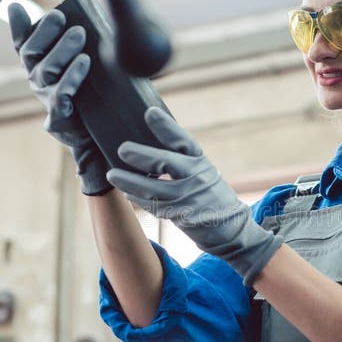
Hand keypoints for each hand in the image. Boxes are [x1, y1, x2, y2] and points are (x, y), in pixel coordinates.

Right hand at [9, 3, 110, 195]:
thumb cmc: (92, 93)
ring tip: (80, 35)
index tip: (33, 9)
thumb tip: (82, 16)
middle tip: (66, 19)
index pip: (23, 43)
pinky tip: (84, 62)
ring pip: (46, 70)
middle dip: (47, 33)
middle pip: (32, 53)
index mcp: (39, 65)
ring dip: (62, 51)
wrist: (100, 135)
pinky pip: (61, 94)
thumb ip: (78, 41)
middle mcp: (38, 80)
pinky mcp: (58, 117)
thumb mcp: (86, 64)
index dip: (22, 26)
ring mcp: (46, 98)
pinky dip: (71, 77)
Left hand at [107, 107, 281, 283]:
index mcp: (201, 161)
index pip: (183, 140)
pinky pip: (153, 205)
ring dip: (130, 181)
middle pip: (166, 163)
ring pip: (153, 189)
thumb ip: (182, 158)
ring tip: (112, 174)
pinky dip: (137, 198)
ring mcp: (188, 198)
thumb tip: (148, 140)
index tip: (150, 113)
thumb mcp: (203, 170)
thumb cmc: (209, 193)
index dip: (166, 126)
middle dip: (141, 155)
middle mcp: (196, 177)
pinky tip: (126, 191)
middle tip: (122, 149)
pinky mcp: (180, 216)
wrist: (229, 228)